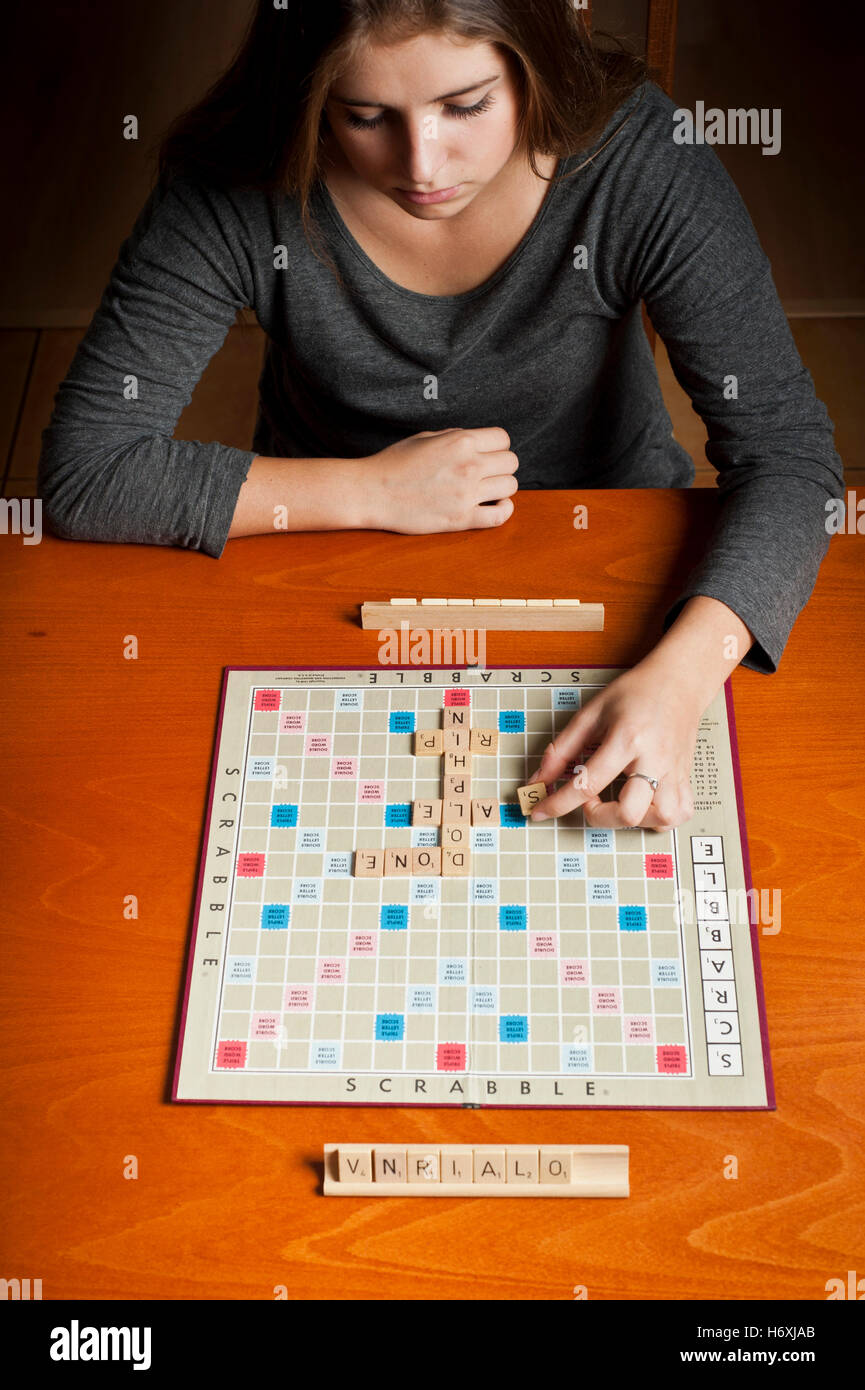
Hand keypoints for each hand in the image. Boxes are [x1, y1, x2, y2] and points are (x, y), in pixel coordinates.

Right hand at [363, 426, 517, 532]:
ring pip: (510, 487)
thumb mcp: (426, 437)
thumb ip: (456, 437)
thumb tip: (477, 443)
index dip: (497, 445)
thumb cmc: (394, 463)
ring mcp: (467, 494)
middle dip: (501, 465)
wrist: (372, 492)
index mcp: (461, 441)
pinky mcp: (461, 519)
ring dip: (502, 487)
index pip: (503, 438)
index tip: (488, 453)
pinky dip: (504, 510)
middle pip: (511, 462)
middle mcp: (469, 466)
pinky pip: (500, 516)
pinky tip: (497, 505)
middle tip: (487, 471)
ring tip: (488, 489)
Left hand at [527, 663, 702, 829]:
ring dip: (634, 820)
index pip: (587, 784)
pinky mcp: (686, 776)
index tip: (541, 811)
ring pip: (661, 819)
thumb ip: (563, 748)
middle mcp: (654, 758)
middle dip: (600, 818)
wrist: (679, 680)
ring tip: (619, 802)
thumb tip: (540, 778)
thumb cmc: (637, 692)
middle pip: (628, 812)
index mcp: (627, 739)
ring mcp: (674, 770)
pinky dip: (660, 819)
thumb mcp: (591, 713)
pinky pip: (680, 813)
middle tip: (590, 802)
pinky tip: (646, 806)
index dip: (557, 803)